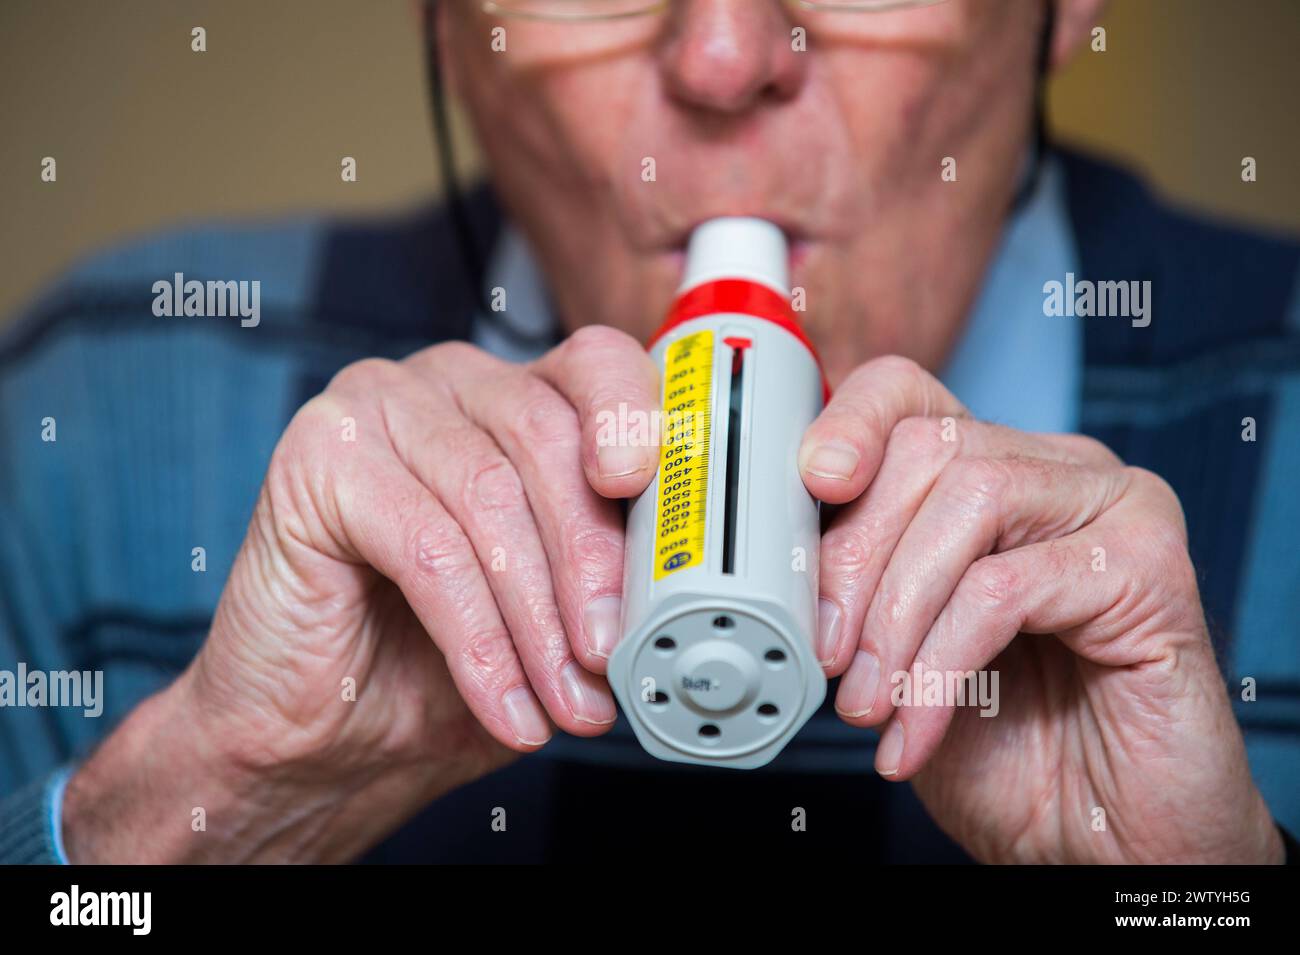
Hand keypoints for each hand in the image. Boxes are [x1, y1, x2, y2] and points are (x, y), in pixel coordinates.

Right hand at [62, 327, 659, 862]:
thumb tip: (683, 598)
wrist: (324, 736)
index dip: (639, 422)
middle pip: (547, 435)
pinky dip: (478, 639)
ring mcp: (376, 407)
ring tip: (562, 701)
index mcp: (516, 397)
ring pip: (489, 495)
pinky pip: (427, 546)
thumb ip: (615, 581)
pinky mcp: (316, 459)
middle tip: (609, 657)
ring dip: (537, 617)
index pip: (598, 366)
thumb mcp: (556, 618)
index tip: (661, 508)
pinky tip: (502, 702)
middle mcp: (449, 384)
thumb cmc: (439, 665)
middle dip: (591, 563)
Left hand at [803, 356, 1282, 863]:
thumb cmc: (1004, 744)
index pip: (909, 395)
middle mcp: (1056, 472)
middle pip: (930, 445)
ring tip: (869, 702)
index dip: (849, 423)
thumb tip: (782, 559)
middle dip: (855, 557)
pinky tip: (918, 726)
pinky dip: (942, 663)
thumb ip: (854, 586)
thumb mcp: (897, 652)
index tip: (808, 486)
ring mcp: (1114, 508)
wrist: (1099, 836)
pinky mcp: (1150, 567)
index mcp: (990, 474)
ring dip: (895, 612)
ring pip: (970, 499)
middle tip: (827, 653)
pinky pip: (1009, 586)